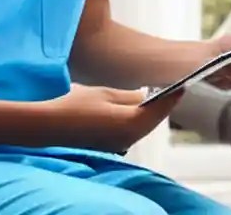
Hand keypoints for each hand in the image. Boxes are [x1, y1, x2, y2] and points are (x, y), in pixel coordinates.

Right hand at [49, 84, 183, 152]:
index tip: (183, 84)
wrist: (47, 125)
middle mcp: (129, 139)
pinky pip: (130, 133)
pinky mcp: (109, 146)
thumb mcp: (105, 94)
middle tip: (172, 88)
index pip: (160, 109)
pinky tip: (134, 110)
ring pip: (142, 128)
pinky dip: (136, 121)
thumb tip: (146, 97)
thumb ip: (130, 96)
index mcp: (131, 123)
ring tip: (156, 97)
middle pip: (153, 121)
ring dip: (149, 114)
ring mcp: (118, 145)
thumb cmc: (75, 104)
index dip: (173, 95)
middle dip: (162, 105)